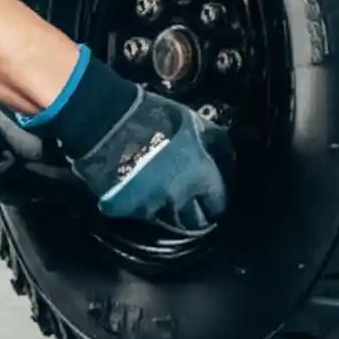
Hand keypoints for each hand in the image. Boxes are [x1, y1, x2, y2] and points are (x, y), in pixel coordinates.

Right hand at [70, 90, 231, 233]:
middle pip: (194, 221)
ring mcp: (151, 206)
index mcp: (200, 177)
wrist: (108, 120)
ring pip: (167, 221)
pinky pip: (138, 215)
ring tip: (163, 198)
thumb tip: (230, 160)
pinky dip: (140, 207)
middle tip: (189, 204)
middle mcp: (179, 197)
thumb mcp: (196, 123)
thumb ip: (217, 144)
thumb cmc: (157, 117)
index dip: (216, 201)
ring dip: (168, 212)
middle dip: (195, 214)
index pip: (218, 203)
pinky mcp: (125, 210)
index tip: (212, 199)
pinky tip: (139, 193)